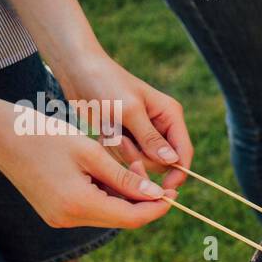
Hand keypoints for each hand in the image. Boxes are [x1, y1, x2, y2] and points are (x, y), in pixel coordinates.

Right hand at [0, 102, 173, 228]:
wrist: (1, 136)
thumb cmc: (47, 135)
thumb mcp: (91, 152)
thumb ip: (125, 178)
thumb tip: (156, 196)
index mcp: (79, 205)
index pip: (132, 218)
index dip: (157, 208)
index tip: (173, 192)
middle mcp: (69, 220)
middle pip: (121, 219)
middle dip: (142, 200)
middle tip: (147, 172)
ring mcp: (60, 219)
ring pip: (108, 214)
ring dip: (124, 196)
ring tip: (127, 165)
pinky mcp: (55, 214)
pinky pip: (92, 209)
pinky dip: (106, 194)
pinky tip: (108, 173)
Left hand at [53, 53, 193, 191]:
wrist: (78, 72)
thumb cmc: (105, 84)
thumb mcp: (128, 111)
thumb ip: (150, 138)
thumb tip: (172, 161)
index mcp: (170, 115)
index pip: (183, 151)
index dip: (178, 172)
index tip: (164, 189)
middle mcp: (161, 126)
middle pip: (162, 162)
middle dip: (140, 157)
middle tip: (120, 140)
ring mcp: (144, 133)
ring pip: (142, 162)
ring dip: (124, 152)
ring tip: (110, 129)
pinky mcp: (128, 137)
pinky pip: (126, 157)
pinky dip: (114, 148)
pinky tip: (106, 130)